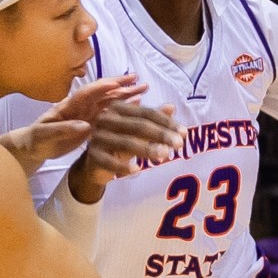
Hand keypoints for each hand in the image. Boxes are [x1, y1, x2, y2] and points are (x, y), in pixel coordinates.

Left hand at [0, 75, 138, 172]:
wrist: (33, 145)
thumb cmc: (37, 139)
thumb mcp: (45, 135)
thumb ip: (63, 129)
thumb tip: (84, 126)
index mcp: (68, 106)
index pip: (87, 93)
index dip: (102, 88)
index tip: (118, 84)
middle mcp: (80, 106)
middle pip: (103, 93)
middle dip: (121, 86)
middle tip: (139, 80)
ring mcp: (86, 114)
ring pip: (109, 102)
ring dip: (126, 95)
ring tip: (143, 89)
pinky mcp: (91, 124)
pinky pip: (109, 115)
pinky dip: (122, 109)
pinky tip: (135, 106)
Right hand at [64, 76, 182, 202]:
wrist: (94, 164)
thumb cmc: (119, 143)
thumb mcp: (137, 131)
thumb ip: (153, 120)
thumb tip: (172, 107)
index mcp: (118, 108)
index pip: (146, 113)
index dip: (166, 122)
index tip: (184, 133)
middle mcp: (106, 118)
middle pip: (138, 125)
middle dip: (161, 135)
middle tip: (179, 145)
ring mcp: (98, 136)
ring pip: (126, 142)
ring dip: (147, 149)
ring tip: (165, 156)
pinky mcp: (92, 155)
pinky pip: (109, 161)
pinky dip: (123, 166)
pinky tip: (138, 170)